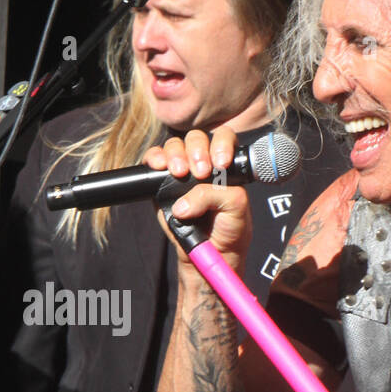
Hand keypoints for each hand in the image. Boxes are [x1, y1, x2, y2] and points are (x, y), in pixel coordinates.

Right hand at [145, 127, 250, 273]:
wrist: (210, 252)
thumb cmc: (228, 229)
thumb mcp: (236, 209)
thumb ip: (218, 194)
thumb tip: (184, 200)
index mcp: (226, 166)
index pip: (224, 139)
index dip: (221, 144)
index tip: (221, 162)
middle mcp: (204, 163)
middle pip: (197, 139)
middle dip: (198, 151)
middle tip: (201, 172)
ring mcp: (182, 171)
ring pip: (175, 146)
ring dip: (177, 155)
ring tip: (180, 174)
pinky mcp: (160, 182)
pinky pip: (154, 160)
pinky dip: (155, 158)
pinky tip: (159, 166)